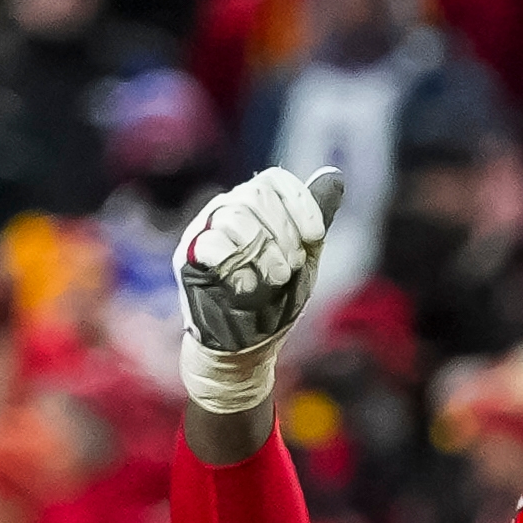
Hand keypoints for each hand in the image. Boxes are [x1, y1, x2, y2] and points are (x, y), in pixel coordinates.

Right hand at [175, 166, 345, 410]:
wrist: (249, 347)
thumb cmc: (276, 302)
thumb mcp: (306, 260)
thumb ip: (315, 221)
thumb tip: (334, 175)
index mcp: (257, 208)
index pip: (276, 181)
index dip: (299, 203)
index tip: (315, 236)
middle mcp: (228, 210)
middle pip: (256, 194)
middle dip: (283, 233)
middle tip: (291, 268)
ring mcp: (205, 231)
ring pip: (234, 216)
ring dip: (263, 252)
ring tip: (274, 280)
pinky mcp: (187, 256)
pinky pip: (211, 243)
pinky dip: (237, 266)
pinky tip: (248, 288)